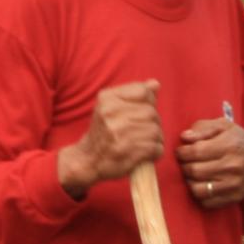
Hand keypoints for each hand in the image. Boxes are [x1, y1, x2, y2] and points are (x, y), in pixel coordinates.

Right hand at [59, 80, 163, 196]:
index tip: (142, 111)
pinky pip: (156, 147)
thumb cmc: (103, 131)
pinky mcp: (127, 151)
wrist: (87, 159)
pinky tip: (146, 152)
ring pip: (155, 130)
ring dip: (155, 138)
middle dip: (153, 123)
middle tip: (144, 131)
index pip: (143, 91)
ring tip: (145, 142)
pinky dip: (156, 151)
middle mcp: (111, 113)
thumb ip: (134, 94)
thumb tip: (155, 84)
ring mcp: (118, 133)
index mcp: (107, 98)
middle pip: (151, 112)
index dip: (149, 102)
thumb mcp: (111, 106)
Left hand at [178, 111, 243, 207]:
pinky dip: (200, 195)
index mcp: (229, 145)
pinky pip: (206, 202)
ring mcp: (233, 185)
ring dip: (189, 182)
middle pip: (194, 171)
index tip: (182, 151)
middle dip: (184, 166)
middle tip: (186, 162)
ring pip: (198, 189)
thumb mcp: (225, 126)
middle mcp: (232, 166)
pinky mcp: (233, 198)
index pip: (195, 151)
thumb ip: (203, 128)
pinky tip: (202, 184)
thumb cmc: (239, 142)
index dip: (182, 152)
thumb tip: (185, 137)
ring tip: (192, 174)